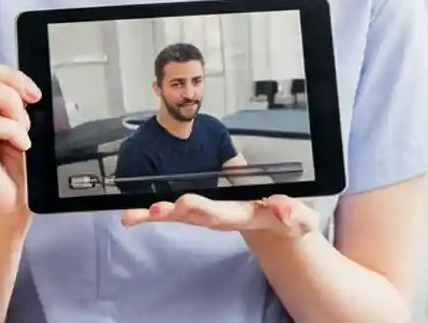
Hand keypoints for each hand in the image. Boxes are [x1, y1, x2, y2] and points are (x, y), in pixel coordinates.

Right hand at [0, 62, 40, 223]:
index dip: (12, 75)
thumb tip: (33, 90)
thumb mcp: (27, 129)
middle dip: (9, 85)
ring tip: (22, 130)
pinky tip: (22, 146)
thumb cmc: (22, 167)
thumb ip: (23, 108)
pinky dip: (14, 131)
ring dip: (10, 106)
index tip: (34, 95)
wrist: (17, 203)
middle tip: (27, 107)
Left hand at [121, 194, 318, 238]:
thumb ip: (292, 212)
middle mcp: (220, 218)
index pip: (220, 214)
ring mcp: (207, 216)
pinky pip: (172, 212)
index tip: (185, 202)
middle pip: (193, 216)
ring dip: (154, 216)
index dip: (202, 208)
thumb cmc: (285, 219)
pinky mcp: (199, 213)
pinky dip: (149, 214)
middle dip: (173, 211)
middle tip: (155, 209)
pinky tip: (129, 216)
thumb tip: (284, 211)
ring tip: (132, 217)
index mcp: (243, 216)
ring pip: (178, 216)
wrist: (274, 226)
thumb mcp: (298, 217)